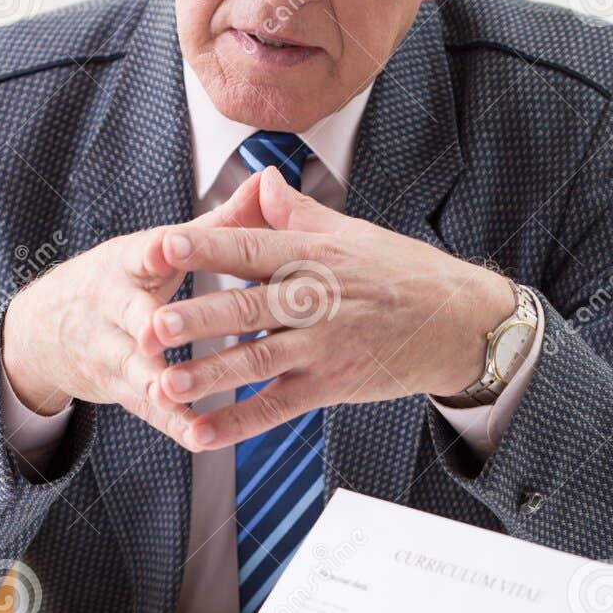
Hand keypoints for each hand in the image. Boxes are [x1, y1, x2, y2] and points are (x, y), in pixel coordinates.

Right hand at [1, 175, 269, 444]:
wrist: (45, 333)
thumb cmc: (120, 281)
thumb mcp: (157, 248)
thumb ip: (219, 223)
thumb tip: (270, 180)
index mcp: (127, 264)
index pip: (138, 252)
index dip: (152, 249)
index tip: (164, 245)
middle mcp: (112, 307)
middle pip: (131, 313)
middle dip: (145, 322)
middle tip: (159, 330)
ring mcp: (111, 351)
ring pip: (135, 366)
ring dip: (154, 380)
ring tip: (172, 391)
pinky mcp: (119, 389)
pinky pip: (149, 409)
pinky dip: (174, 423)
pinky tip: (201, 437)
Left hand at [134, 167, 515, 450]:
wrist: (460, 324)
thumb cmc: (403, 274)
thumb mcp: (353, 233)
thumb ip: (299, 212)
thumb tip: (262, 178)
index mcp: (312, 256)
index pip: (250, 247)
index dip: (205, 248)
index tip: (163, 246)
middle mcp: (314, 301)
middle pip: (247, 307)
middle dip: (199, 317)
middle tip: (153, 323)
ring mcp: (321, 348)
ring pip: (257, 361)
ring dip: (210, 374)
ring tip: (166, 383)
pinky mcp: (329, 387)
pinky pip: (276, 408)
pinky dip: (238, 424)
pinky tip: (200, 434)